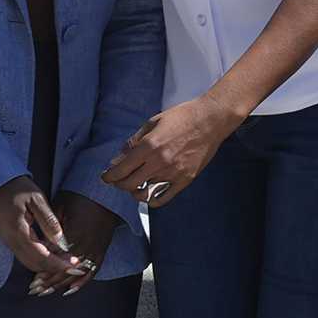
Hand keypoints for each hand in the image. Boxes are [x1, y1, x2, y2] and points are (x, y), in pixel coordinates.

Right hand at [0, 177, 83, 281]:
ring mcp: (8, 241)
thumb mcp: (37, 199)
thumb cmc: (17, 188)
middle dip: (54, 268)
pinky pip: (25, 255)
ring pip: (29, 261)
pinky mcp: (9, 239)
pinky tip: (53, 253)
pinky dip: (40, 258)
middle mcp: (11, 241)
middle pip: (34, 264)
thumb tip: (59, 240)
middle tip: (74, 266)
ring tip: (67, 260)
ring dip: (47, 264)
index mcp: (18, 232)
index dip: (58, 264)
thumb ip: (48, 220)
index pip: (40, 256)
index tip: (74, 265)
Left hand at [30, 193, 124, 296]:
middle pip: (66, 268)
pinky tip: (69, 291)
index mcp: (77, 232)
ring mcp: (96, 249)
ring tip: (45, 292)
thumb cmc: (79, 198)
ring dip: (61, 283)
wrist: (105, 196)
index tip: (32, 277)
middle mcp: (87, 244)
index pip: (58, 255)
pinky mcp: (102, 251)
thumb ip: (51, 224)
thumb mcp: (61, 205)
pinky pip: (93, 271)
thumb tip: (40, 242)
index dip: (44, 267)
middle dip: (49, 280)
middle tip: (34, 289)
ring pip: (77, 272)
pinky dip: (82, 282)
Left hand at [102, 96, 240, 207]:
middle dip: (119, 184)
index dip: (109, 176)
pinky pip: (164, 198)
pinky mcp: (185, 179)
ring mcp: (173, 173)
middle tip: (118, 181)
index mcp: (148, 146)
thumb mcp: (152, 123)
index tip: (106, 177)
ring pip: (144, 193)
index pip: (120, 170)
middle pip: (129, 184)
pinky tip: (150, 193)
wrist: (211, 120)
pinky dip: (152, 200)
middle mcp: (159, 162)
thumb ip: (133, 142)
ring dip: (135, 192)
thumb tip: (118, 159)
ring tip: (135, 186)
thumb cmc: (182, 117)